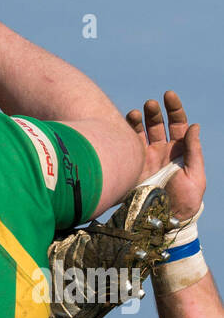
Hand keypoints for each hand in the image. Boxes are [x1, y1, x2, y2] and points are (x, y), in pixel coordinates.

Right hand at [126, 91, 204, 220]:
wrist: (164, 222)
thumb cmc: (185, 202)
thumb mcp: (195, 176)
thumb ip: (193, 151)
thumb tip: (194, 126)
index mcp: (180, 151)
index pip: (178, 124)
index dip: (174, 108)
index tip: (169, 95)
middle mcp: (163, 151)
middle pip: (158, 123)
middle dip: (155, 111)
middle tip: (151, 104)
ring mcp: (146, 157)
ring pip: (141, 131)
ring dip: (139, 119)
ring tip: (135, 112)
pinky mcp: (132, 165)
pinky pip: (127, 144)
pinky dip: (125, 132)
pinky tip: (123, 125)